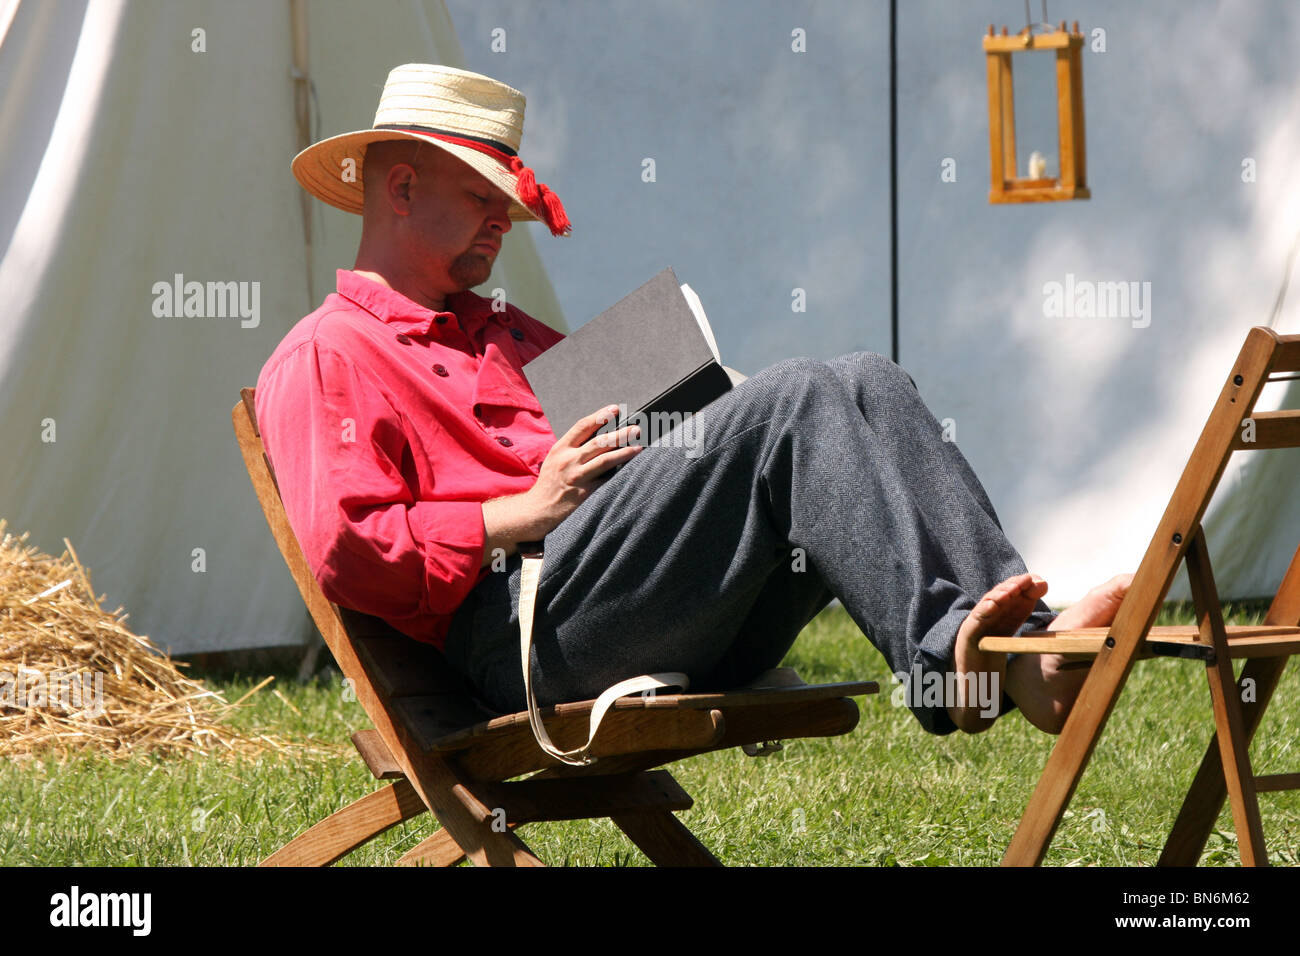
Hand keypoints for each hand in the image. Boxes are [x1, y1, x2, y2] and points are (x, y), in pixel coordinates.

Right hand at [480, 405, 641, 565]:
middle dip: (620, 434)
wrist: (537, 510)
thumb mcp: (555, 460)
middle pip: (599, 442)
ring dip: (624, 452)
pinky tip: (631, 470)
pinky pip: (605, 480)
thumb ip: (574, 449)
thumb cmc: (549, 484)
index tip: (615, 409)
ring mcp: (577, 477)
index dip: (600, 416)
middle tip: (636, 429)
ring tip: (639, 446)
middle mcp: (568, 460)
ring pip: (605, 460)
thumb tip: (602, 438)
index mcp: (560, 449)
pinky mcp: (585, 493)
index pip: (582, 426)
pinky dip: (618, 474)